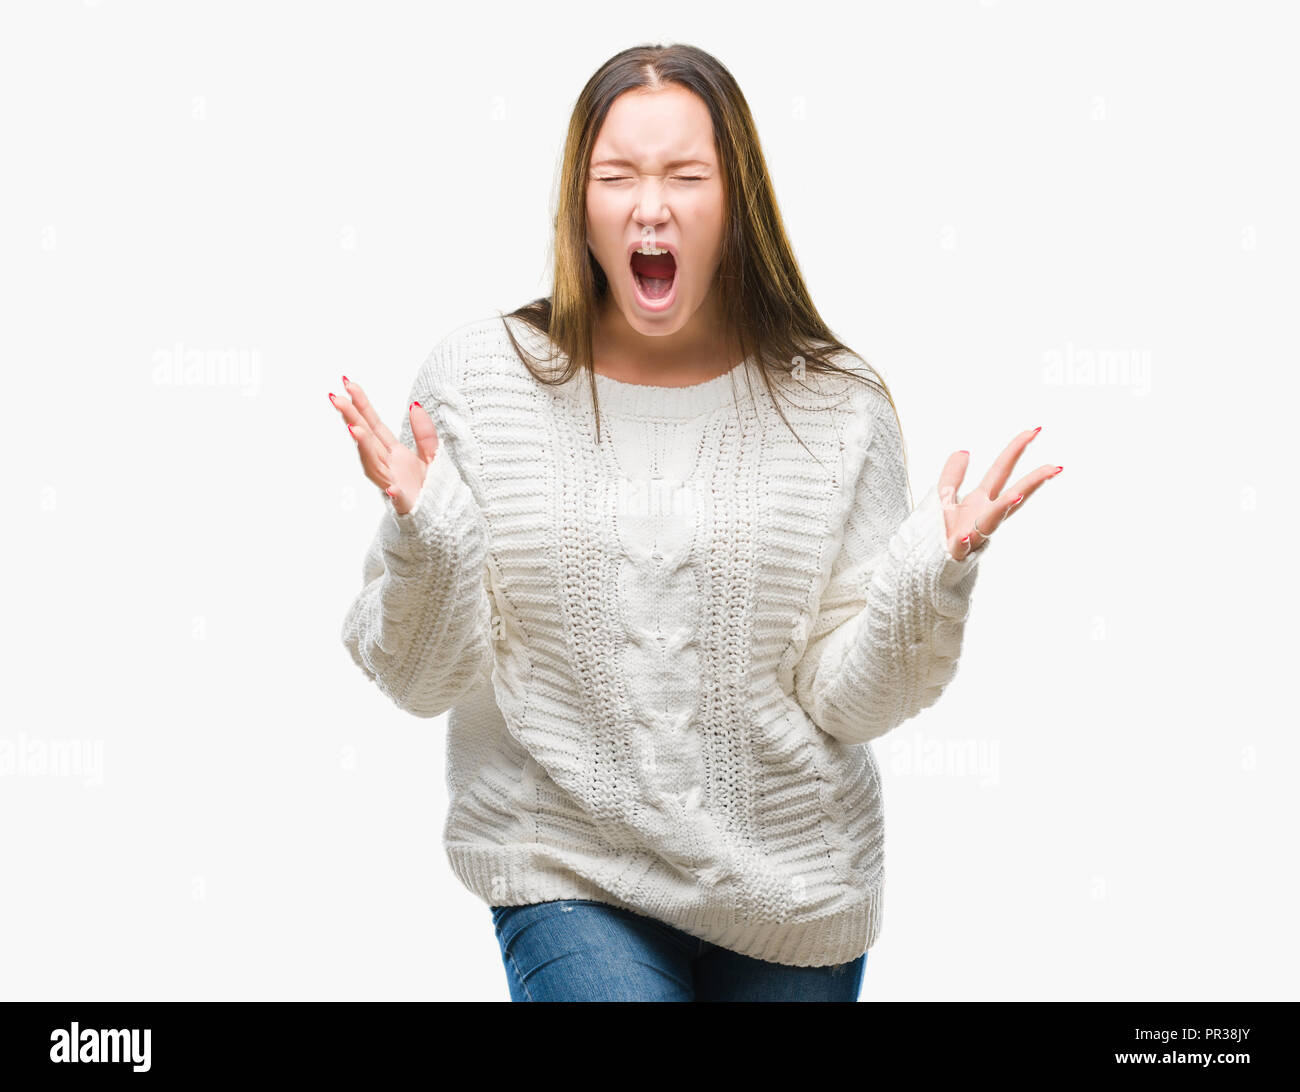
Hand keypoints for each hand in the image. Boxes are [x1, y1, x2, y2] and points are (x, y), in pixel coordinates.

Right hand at [329, 377, 438, 515]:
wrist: (443, 516)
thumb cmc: (432, 487)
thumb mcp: (432, 454)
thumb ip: (424, 432)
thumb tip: (415, 405)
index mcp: (393, 453)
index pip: (373, 424)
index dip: (361, 405)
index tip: (347, 384)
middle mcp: (388, 466)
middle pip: (367, 439)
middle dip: (351, 418)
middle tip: (335, 398)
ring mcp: (393, 484)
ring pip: (373, 465)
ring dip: (363, 448)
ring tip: (355, 429)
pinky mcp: (408, 504)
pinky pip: (400, 500)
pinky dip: (394, 494)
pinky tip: (392, 488)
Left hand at [938, 426, 1061, 559]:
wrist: (928, 564)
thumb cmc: (940, 533)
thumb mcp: (942, 497)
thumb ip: (952, 475)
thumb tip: (964, 451)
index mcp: (981, 500)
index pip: (1002, 470)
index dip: (1016, 450)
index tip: (1035, 431)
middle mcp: (983, 516)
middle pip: (1011, 495)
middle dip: (1031, 482)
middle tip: (1054, 468)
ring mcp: (973, 534)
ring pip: (992, 521)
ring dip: (1003, 508)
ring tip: (1015, 496)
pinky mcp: (955, 552)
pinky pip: (959, 548)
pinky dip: (962, 543)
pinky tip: (961, 537)